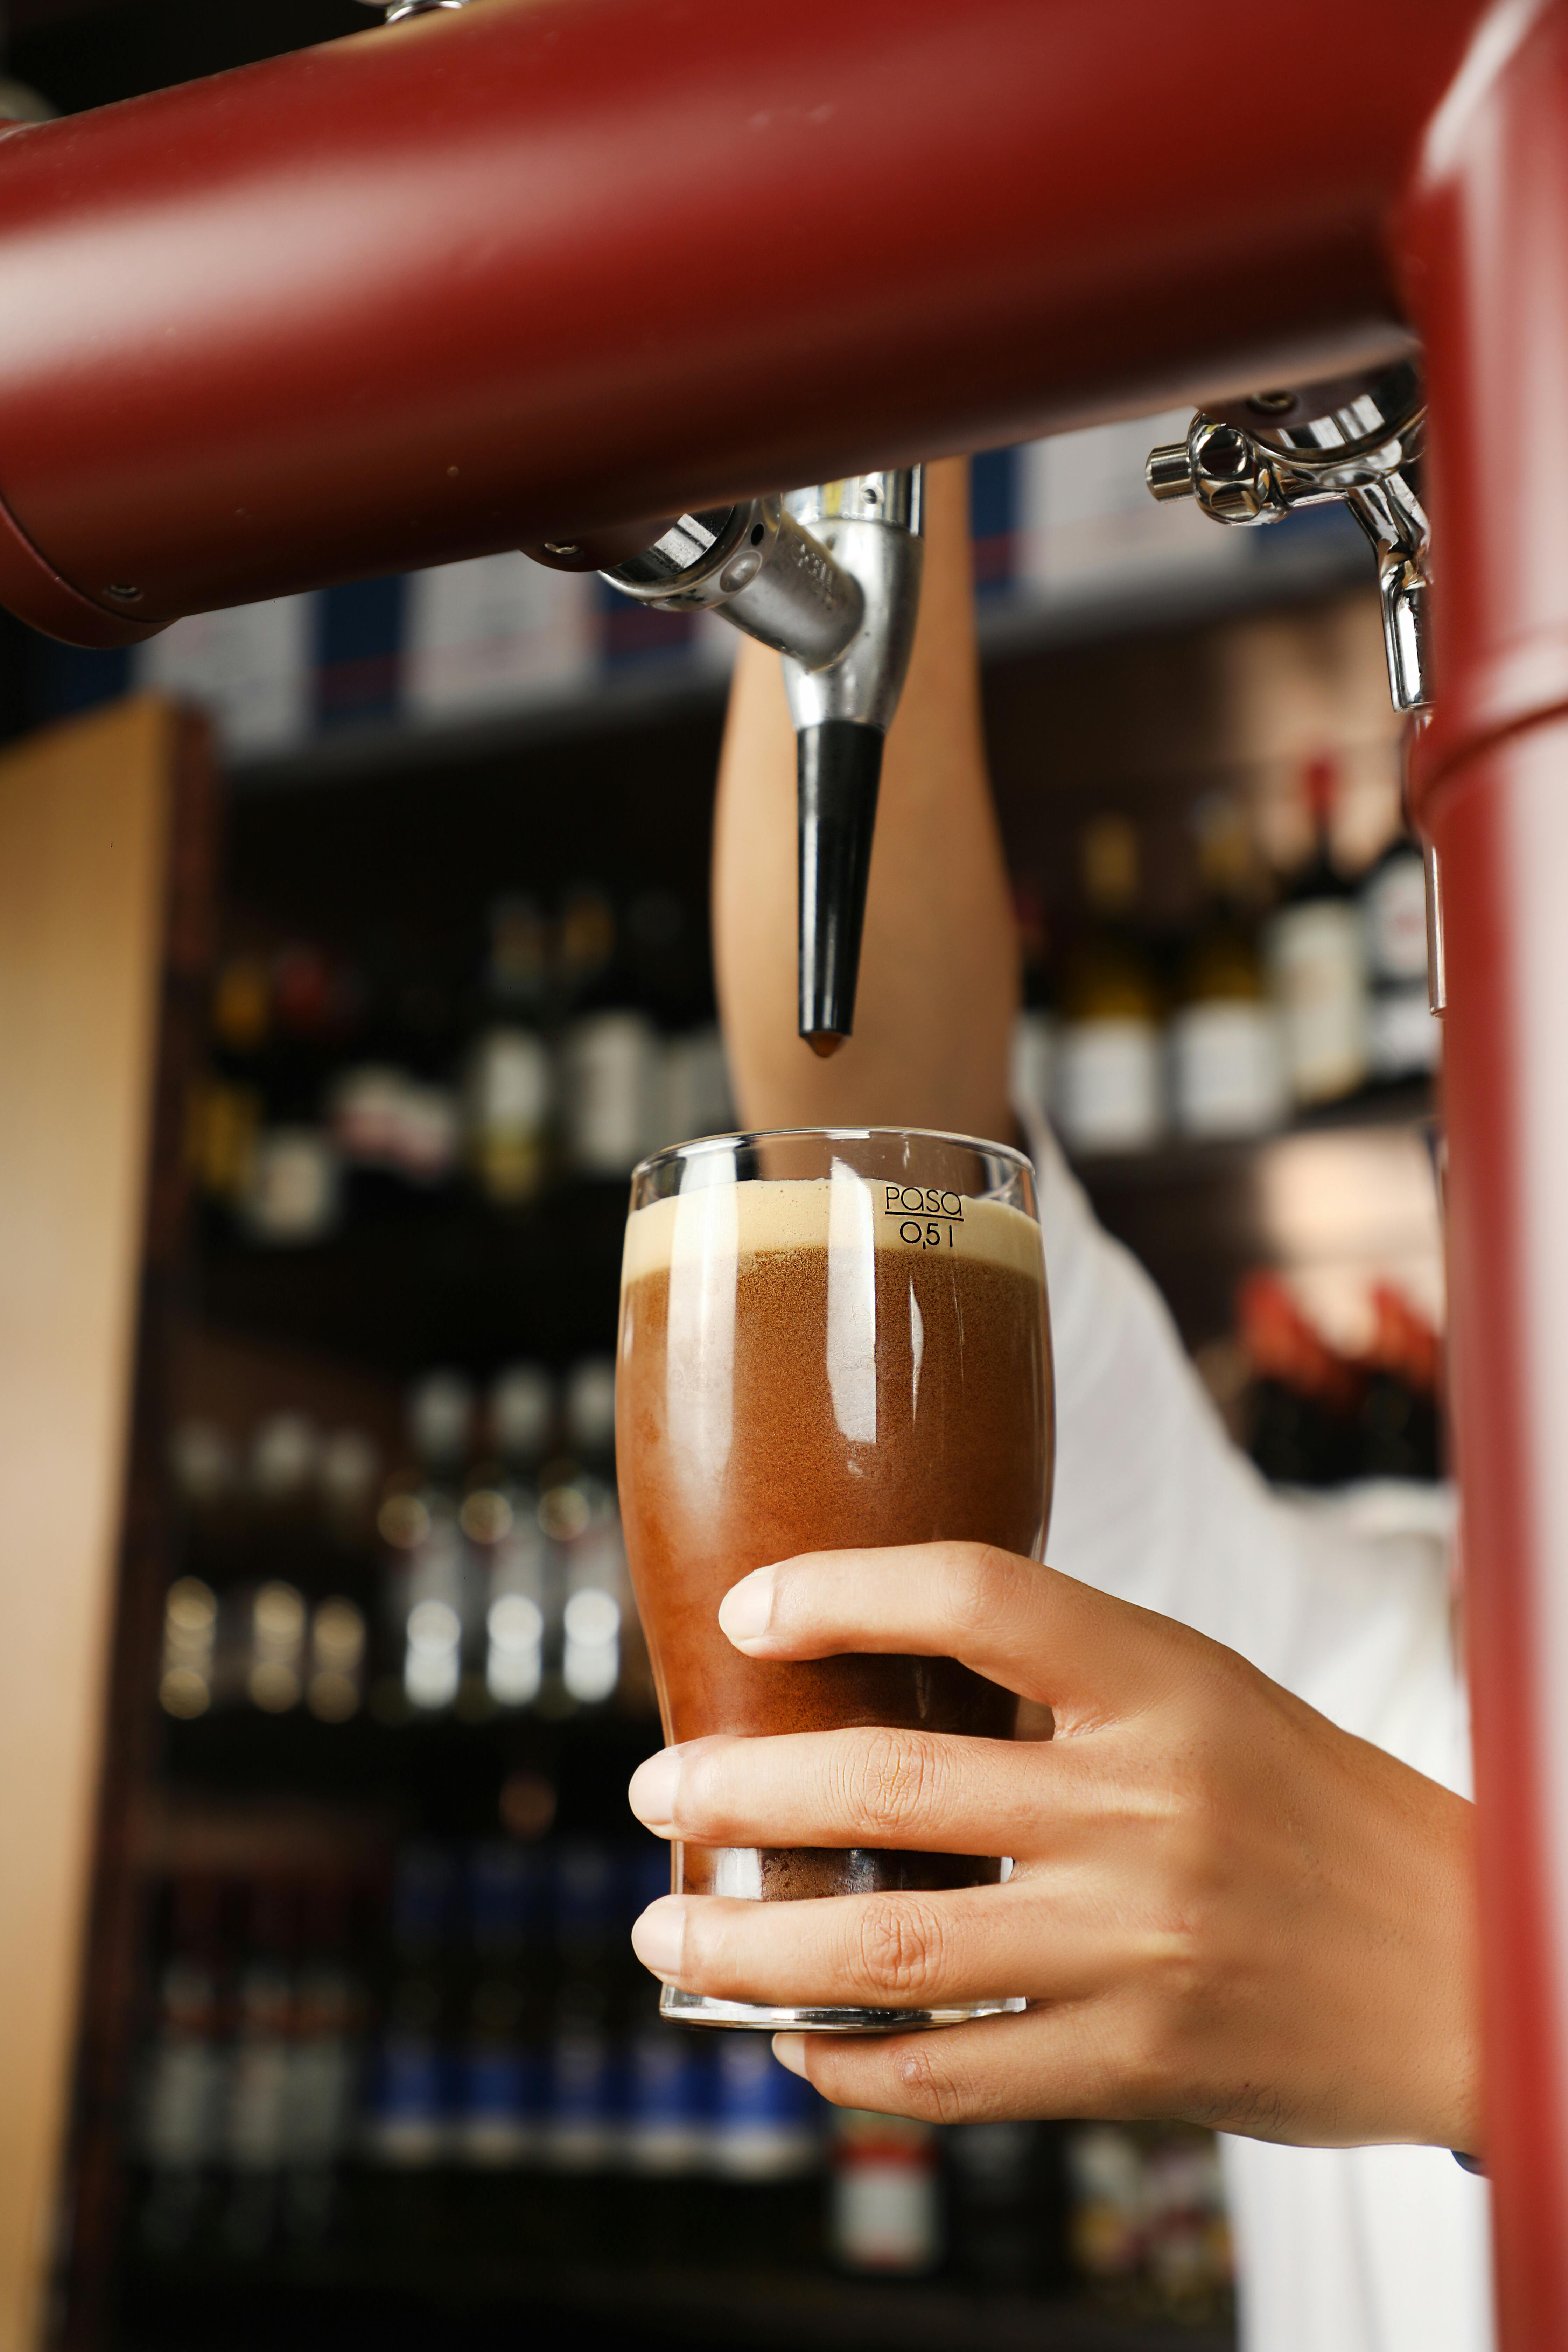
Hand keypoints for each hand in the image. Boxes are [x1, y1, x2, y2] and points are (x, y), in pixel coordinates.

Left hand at [627, 1543, 1480, 2150]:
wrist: (1463, 1962)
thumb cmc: (1310, 1809)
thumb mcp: (1202, 1703)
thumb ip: (1060, 1700)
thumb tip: (875, 1706)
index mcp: (1166, 1686)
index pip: (977, 1596)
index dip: (843, 1588)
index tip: (748, 1606)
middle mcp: (1144, 1809)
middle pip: (891, 1791)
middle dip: (741, 1789)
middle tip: (658, 1789)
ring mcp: (1135, 1947)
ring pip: (889, 1948)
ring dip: (750, 1945)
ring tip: (668, 1931)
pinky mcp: (1137, 2066)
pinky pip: (951, 2070)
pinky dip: (848, 2062)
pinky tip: (791, 2044)